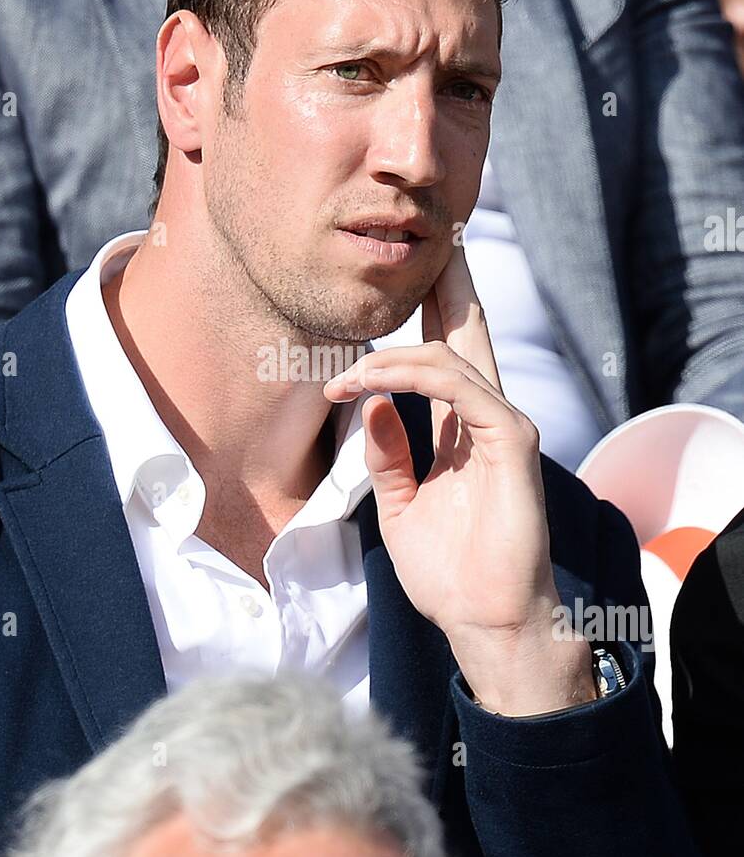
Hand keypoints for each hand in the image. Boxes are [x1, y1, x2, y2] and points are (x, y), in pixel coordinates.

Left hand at [323, 244, 594, 715]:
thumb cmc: (449, 573)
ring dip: (389, 354)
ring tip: (343, 371)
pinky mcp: (513, 441)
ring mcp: (504, 426)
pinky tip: (371, 382)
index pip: (446, 355)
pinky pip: (459, 387)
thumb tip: (370, 402)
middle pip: (467, 331)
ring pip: (451, 355)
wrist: (484, 622)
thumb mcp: (400, 505)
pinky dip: (412, 374)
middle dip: (447, 281)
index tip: (402, 276)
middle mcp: (488, 417)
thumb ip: (389, 454)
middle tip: (432, 234)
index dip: (429, 311)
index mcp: (463, 430)